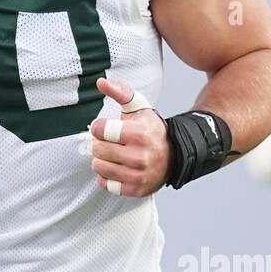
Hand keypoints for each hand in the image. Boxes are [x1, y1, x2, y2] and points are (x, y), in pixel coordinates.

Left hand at [89, 77, 169, 196]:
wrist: (173, 156)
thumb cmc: (150, 130)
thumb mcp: (139, 108)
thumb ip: (120, 92)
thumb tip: (100, 82)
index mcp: (139, 133)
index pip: (100, 130)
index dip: (99, 127)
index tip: (106, 128)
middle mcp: (140, 156)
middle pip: (97, 149)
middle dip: (99, 143)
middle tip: (110, 143)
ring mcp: (138, 175)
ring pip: (98, 166)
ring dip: (101, 160)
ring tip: (113, 155)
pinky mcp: (135, 189)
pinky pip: (106, 184)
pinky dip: (107, 177)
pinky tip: (117, 168)